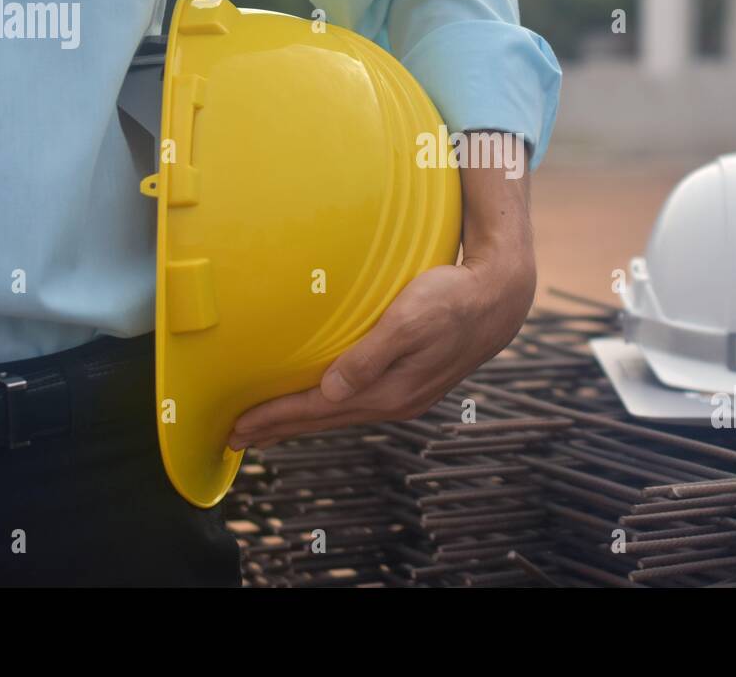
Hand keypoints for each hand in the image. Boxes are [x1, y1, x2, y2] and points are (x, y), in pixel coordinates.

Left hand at [228, 154, 535, 450]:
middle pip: (323, 420)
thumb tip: (330, 391)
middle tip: (234, 438)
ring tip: (269, 426)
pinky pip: (356, 403)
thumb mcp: (410, 320)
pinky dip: (328, 408)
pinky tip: (321, 402)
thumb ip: (369, 355)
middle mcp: (394, 400)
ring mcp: (405, 394)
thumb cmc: (453, 298)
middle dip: (278, 428)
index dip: (273, 418)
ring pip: (339, 414)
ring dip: (301, 421)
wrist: (501, 296)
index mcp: (389, 390)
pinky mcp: (411, 381)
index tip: (235, 428)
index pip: (316, 410)